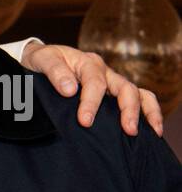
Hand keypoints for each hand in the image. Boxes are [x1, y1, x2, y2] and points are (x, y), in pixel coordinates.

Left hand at [21, 42, 162, 136]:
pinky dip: (148, 111)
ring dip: (143, 111)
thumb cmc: (41, 61)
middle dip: (126, 109)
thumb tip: (70, 90)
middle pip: (124, 87)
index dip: (91, 102)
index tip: (85, 121)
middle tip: (126, 129)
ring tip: (144, 132)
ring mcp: (111, 81)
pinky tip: (152, 130)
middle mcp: (104, 71)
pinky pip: (138, 97)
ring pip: (136, 92)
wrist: (40, 60)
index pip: (95, 82)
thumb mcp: (42, 59)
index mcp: (87, 62)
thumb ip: (54, 72)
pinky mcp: (113, 91)